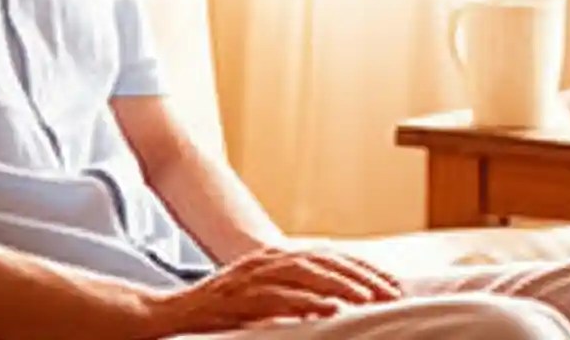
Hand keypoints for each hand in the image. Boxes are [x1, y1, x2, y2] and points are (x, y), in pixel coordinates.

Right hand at [135, 246, 402, 337]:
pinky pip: (280, 297)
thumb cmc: (223, 310)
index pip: (329, 255)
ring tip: (370, 300)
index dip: (363, 268)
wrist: (176, 313)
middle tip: (392, 294)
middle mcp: (267, 259)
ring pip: (307, 274)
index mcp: (275, 255)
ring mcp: (253, 276)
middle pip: (324, 260)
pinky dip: (308, 302)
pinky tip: (331, 310)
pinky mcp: (242, 297)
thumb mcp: (264, 292)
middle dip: (362, 277)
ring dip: (342, 286)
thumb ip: (295, 290)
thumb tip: (338, 300)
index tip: (393, 284)